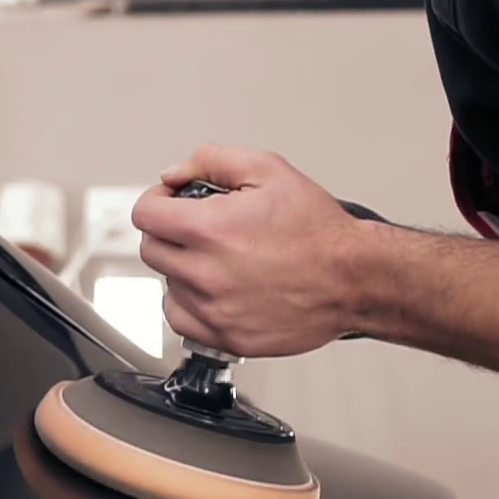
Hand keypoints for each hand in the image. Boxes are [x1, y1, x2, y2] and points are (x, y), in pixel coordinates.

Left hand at [131, 145, 362, 358]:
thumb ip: (211, 160)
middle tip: (200, 228)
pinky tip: (216, 290)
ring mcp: (213, 310)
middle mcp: (204, 272)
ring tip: (219, 259)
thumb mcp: (269, 169)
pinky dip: (191, 304)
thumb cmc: (319, 231)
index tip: (172, 202)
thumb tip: (174, 174)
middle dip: (171, 231)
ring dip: (184, 268)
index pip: (145, 214)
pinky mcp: (225, 337)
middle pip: (152, 249)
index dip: (158, 200)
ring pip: (167, 284)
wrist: (354, 278)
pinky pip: (181, 320)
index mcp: (209, 229)